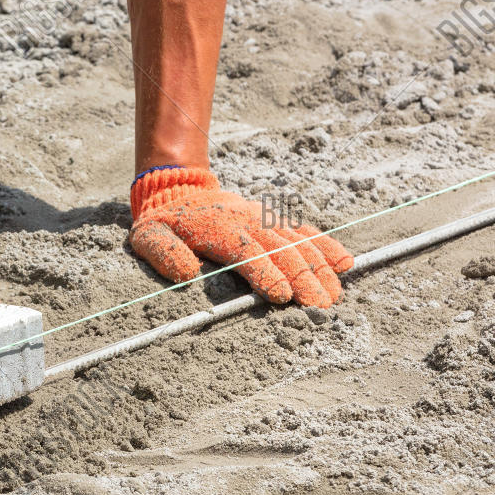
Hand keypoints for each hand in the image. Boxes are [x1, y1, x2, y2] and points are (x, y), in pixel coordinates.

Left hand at [129, 165, 352, 306]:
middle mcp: (248, 222)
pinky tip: (346, 263)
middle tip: (319, 306)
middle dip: (303, 279)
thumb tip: (186, 275)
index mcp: (219, 229)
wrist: (177, 188)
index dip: (266, 274)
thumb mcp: (148, 236)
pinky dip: (326, 245)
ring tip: (334, 295)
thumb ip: (164, 254)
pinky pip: (305, 231)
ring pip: (299, 242)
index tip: (282, 297)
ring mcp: (265, 219)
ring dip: (320, 268)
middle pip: (281, 251)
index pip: (247, 253)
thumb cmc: (163, 222)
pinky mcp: (275, 220)